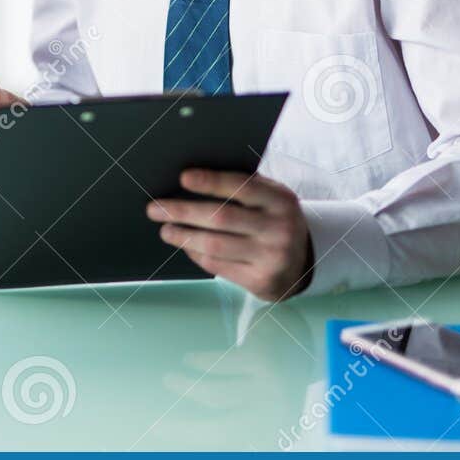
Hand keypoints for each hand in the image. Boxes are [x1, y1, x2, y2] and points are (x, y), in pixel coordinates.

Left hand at [147, 169, 314, 301]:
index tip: (183, 177)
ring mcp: (272, 257)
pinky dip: (196, 254)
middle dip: (183, 212)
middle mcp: (280, 228)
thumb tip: (190, 179)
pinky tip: (185, 246)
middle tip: (155, 208)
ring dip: (183, 236)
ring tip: (165, 229)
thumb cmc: (274, 221)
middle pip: (222, 217)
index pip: (243, 186)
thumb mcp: (271, 200)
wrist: (304, 263)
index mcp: (282, 200)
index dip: (211, 182)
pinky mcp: (262, 281)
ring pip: (215, 244)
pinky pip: (218, 265)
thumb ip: (243, 188)